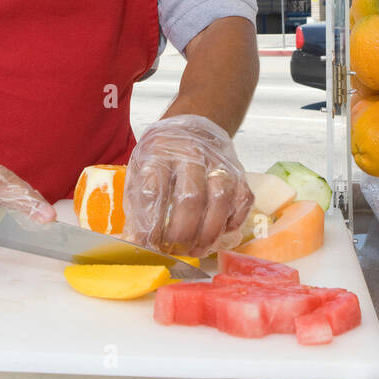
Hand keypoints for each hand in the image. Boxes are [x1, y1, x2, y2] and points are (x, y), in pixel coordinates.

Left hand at [122, 114, 252, 256]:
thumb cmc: (163, 157)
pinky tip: (218, 233)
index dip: (150, 224)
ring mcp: (219, 161)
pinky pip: (243, 201)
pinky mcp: (239, 172)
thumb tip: (135, 243)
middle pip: (190, 198)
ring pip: (220, 200)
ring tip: (195, 249)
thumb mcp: (140, 171)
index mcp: (160, 151)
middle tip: (174, 249)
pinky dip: (232, 222)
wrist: (193, 128)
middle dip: (181, 232)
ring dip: (208, 233)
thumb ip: (139, 204)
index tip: (147, 244)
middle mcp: (192, 153)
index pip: (154, 190)